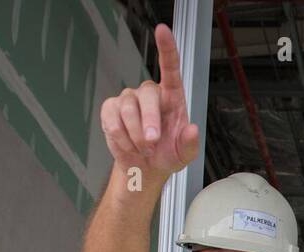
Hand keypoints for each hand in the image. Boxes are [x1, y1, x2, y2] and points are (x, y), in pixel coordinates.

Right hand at [99, 24, 198, 179]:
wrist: (145, 167)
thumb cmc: (167, 154)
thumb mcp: (184, 154)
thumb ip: (190, 143)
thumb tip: (192, 130)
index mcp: (172, 97)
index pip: (170, 67)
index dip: (166, 48)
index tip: (162, 30)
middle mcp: (150, 94)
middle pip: (146, 96)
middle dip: (148, 122)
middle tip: (152, 143)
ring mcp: (128, 99)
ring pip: (128, 110)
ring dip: (136, 135)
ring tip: (143, 149)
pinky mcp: (111, 109)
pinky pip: (112, 120)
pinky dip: (121, 138)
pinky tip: (129, 146)